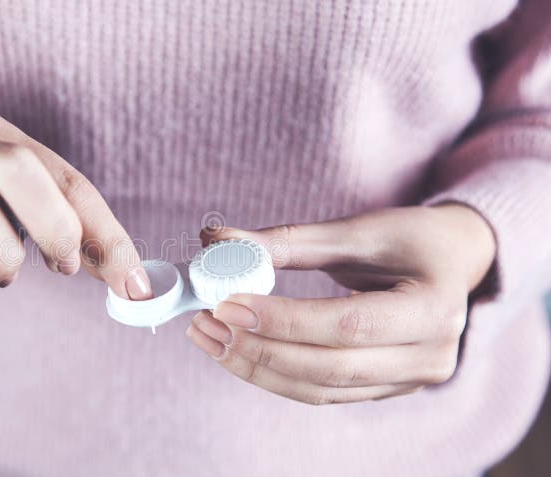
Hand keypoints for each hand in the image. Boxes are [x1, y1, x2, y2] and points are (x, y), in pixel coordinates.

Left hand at [186, 205, 495, 403]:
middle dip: (259, 350)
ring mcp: (410, 380)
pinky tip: (239, 353)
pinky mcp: (386, 389)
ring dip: (257, 368)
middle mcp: (429, 356)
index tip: (228, 305)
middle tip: (207, 324)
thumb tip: (214, 241)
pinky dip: (276, 376)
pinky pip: (323, 392)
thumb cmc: (409, 239)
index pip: (348, 324)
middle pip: (331, 366)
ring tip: (210, 340)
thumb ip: (288, 241)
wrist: (453, 265)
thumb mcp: (357, 231)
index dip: (283, 320)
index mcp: (433, 308)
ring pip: (320, 388)